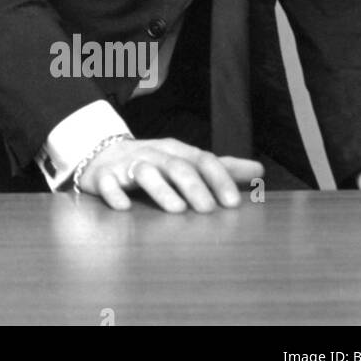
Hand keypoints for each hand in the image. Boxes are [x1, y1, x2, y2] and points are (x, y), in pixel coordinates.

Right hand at [76, 137, 262, 212]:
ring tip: (176, 209)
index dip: (218, 179)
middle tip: (208, 209)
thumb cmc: (152, 161)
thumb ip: (220, 168)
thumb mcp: (185, 160)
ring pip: (144, 172)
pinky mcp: (102, 175)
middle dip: (193, 186)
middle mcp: (153, 155)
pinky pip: (107, 182)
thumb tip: (259, 171)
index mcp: (175, 151)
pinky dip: (115, 193)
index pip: (201, 159)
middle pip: (175, 165)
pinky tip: (124, 207)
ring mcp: (127, 164)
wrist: (101, 152)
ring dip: (161, 189)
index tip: (232, 203)